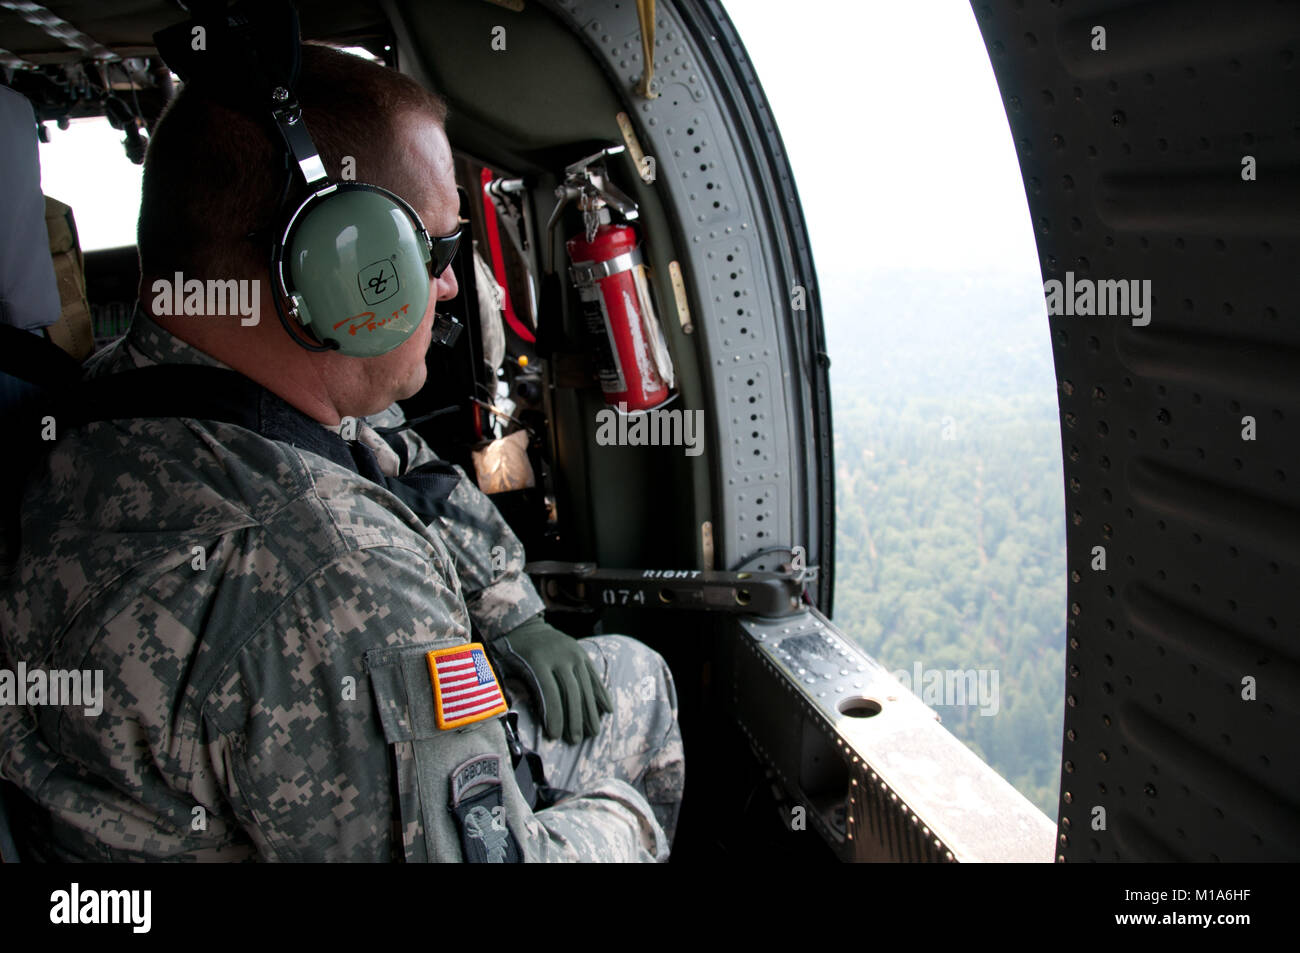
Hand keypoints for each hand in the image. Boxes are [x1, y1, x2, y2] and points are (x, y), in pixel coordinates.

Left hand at [493, 616, 611, 743]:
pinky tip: (607, 710)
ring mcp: (574, 653)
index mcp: (538, 660)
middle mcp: (560, 656)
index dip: (554, 716)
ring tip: (593, 733)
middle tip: (575, 741)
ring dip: (590, 712)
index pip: (550, 693)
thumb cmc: (512, 652)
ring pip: (585, 686)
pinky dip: (601, 694)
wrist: (525, 625)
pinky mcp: (582, 653)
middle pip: (571, 692)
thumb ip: (515, 688)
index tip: (555, 736)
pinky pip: (594, 676)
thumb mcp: (507, 667)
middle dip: (574, 719)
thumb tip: (521, 717)